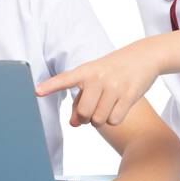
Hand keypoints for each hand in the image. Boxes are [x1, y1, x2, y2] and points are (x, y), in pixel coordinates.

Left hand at [34, 41, 159, 128]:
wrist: (143, 56)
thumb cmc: (113, 70)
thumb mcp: (94, 78)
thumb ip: (80, 101)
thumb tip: (73, 124)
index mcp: (86, 71)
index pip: (65, 79)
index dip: (50, 86)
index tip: (36, 91)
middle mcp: (98, 77)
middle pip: (84, 113)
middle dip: (86, 117)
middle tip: (93, 108)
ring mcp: (114, 86)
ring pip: (98, 120)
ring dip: (101, 119)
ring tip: (107, 105)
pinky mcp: (129, 94)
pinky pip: (114, 120)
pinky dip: (114, 119)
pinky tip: (118, 106)